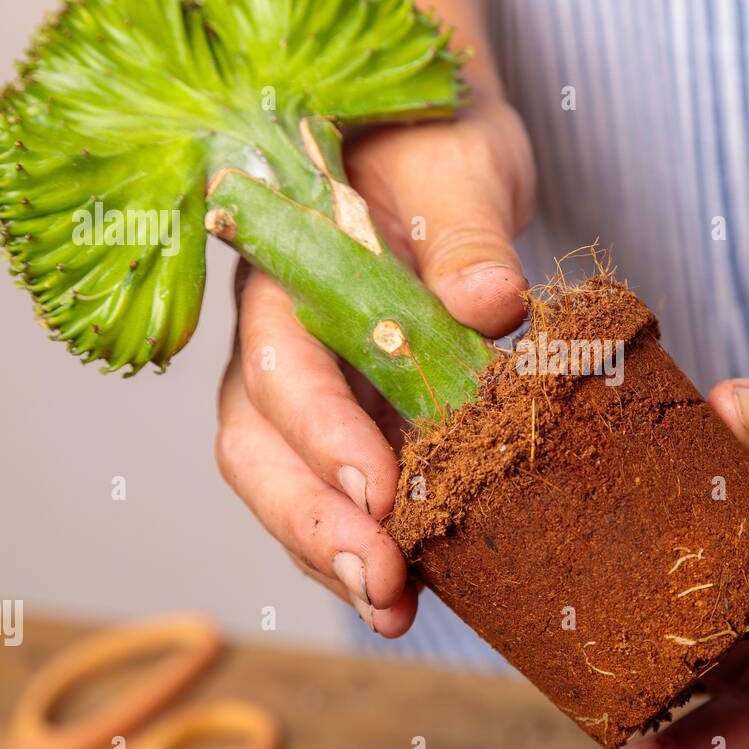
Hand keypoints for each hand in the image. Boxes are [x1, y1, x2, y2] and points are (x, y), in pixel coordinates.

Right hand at [215, 96, 533, 632]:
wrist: (429, 142)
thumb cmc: (433, 138)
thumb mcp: (459, 164)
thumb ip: (468, 233)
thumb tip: (488, 306)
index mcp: (291, 268)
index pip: (281, 359)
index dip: (321, 430)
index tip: (380, 489)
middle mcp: (284, 333)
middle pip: (260, 440)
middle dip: (312, 520)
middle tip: (381, 585)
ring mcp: (314, 380)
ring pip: (285, 476)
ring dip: (329, 549)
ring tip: (392, 609)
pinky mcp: (353, 410)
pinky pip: (336, 482)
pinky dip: (364, 536)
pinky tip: (412, 581)